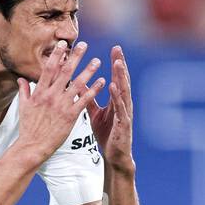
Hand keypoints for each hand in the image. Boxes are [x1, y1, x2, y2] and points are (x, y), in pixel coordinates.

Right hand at [14, 40, 104, 166]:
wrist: (33, 146)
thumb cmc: (28, 127)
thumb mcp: (23, 107)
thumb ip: (24, 90)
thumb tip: (20, 78)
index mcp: (40, 92)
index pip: (49, 68)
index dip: (57, 55)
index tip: (63, 44)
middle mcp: (51, 95)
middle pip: (65, 72)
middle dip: (75, 57)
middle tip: (84, 45)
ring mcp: (61, 105)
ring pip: (77, 84)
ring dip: (88, 71)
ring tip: (97, 61)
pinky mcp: (70, 116)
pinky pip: (84, 100)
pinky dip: (93, 90)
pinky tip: (101, 82)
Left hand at [86, 45, 133, 172]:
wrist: (114, 155)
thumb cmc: (107, 134)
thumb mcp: (95, 113)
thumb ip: (88, 98)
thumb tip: (79, 82)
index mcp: (116, 101)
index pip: (117, 78)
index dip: (116, 64)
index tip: (114, 49)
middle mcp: (123, 104)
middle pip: (123, 81)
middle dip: (121, 65)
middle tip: (118, 49)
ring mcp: (125, 113)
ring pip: (124, 92)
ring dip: (121, 77)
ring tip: (118, 63)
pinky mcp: (123, 124)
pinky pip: (120, 108)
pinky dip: (117, 97)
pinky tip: (113, 86)